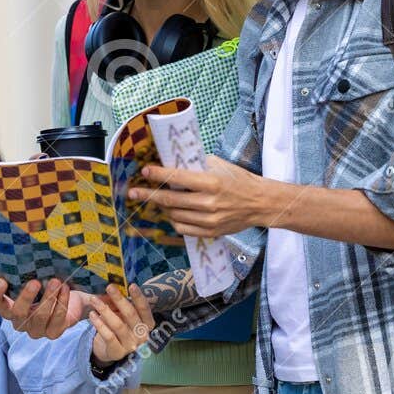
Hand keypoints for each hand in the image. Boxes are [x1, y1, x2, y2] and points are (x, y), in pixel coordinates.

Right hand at [0, 277, 87, 339]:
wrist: (72, 299)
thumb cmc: (48, 285)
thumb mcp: (35, 277)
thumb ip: (25, 272)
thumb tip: (20, 249)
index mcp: (9, 308)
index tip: (1, 280)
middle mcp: (20, 322)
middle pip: (17, 313)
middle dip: (26, 297)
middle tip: (34, 282)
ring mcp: (36, 330)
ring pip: (39, 317)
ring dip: (48, 298)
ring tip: (55, 281)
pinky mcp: (53, 333)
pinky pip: (57, 319)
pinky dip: (61, 303)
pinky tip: (65, 289)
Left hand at [88, 284, 156, 363]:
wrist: (110, 350)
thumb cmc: (120, 327)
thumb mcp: (125, 316)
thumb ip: (125, 305)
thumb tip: (117, 285)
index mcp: (147, 324)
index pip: (144, 309)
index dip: (139, 297)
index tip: (131, 285)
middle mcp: (142, 335)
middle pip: (130, 314)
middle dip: (119, 299)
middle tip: (109, 287)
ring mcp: (131, 345)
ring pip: (118, 325)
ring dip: (105, 310)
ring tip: (94, 300)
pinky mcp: (118, 352)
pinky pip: (108, 336)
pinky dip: (99, 324)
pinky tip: (92, 314)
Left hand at [128, 154, 280, 238]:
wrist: (260, 203)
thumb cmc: (239, 180)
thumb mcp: (219, 165)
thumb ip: (196, 165)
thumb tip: (172, 161)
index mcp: (212, 183)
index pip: (178, 179)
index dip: (158, 175)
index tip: (145, 172)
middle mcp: (210, 203)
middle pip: (170, 201)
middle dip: (148, 195)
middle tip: (133, 192)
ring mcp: (210, 220)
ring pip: (174, 215)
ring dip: (162, 207)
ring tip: (157, 200)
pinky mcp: (211, 232)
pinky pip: (183, 229)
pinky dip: (174, 220)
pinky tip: (172, 213)